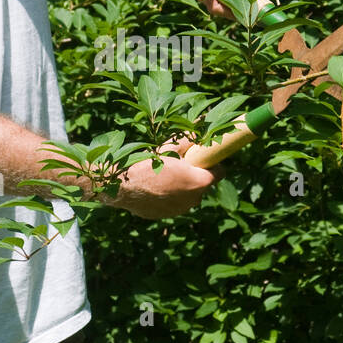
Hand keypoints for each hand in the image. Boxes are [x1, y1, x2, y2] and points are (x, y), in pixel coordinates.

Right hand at [105, 139, 219, 218]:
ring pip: (187, 195)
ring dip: (181, 186)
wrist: (123, 185)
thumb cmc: (148, 163)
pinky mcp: (167, 215)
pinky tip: (154, 186)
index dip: (212, 163)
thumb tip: (201, 127)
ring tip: (163, 175)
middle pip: (202, 184)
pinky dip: (168, 195)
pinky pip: (173, 203)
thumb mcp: (171, 146)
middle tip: (178, 164)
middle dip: (194, 175)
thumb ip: (189, 139)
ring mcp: (181, 210)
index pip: (220, 173)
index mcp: (200, 182)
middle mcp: (194, 199)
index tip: (201, 157)